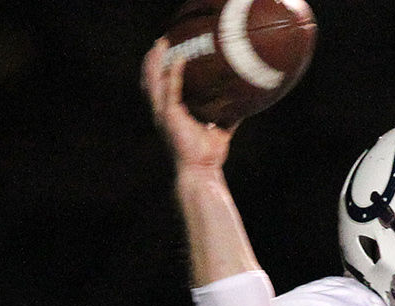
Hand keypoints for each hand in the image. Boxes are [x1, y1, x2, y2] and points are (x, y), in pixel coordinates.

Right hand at [141, 41, 237, 173]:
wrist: (200, 173)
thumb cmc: (208, 157)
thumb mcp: (220, 131)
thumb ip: (227, 116)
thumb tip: (243, 105)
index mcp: (170, 115)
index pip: (161, 88)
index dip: (160, 71)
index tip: (167, 53)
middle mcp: (162, 113)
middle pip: (150, 81)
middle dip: (153, 61)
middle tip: (161, 42)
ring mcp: (163, 115)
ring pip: (152, 81)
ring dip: (156, 61)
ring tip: (162, 44)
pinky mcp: (169, 116)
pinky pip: (170, 89)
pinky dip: (174, 73)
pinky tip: (179, 58)